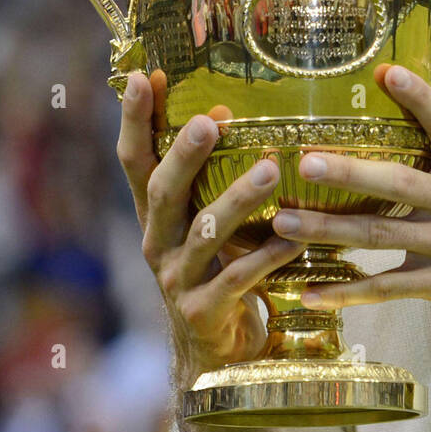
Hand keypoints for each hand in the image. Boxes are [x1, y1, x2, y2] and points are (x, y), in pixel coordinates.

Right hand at [116, 71, 307, 383]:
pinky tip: (296, 236)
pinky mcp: (206, 311)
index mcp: (155, 216)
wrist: (216, 354)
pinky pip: (240, 277)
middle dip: (185, 155)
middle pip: (164, 192)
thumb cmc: (218, 270)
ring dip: (236, 200)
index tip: (143, 76)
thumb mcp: (204, 222)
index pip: (135, 161)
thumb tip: (226, 109)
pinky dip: (269, 255)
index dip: (134, 121)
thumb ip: (209, 178)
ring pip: (205, 233)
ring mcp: (179, 280)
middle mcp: (158, 243)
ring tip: (269, 170)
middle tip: (212, 121)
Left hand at [271, 63, 430, 362]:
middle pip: (396, 181)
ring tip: (282, 223)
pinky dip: (347, 292)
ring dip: (326, 229)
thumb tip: (416, 145)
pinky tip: (310, 292)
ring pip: (379, 234)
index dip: (417, 96)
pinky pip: (388, 289)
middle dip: (346, 170)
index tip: (384, 71)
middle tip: (301, 160)